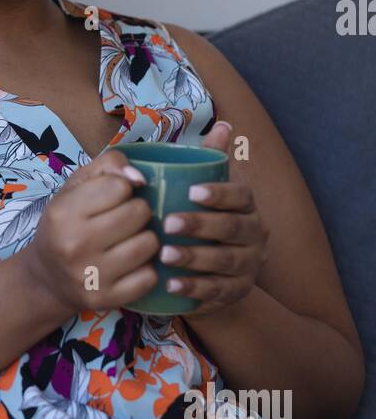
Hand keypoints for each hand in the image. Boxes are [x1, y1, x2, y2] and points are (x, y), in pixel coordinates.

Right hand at [22, 148, 159, 317]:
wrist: (46, 279)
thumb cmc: (65, 225)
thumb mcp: (75, 188)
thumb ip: (108, 166)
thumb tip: (140, 178)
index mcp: (64, 213)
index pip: (120, 186)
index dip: (122, 189)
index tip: (112, 200)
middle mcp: (75, 244)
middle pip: (139, 213)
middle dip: (137, 213)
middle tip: (123, 222)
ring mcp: (91, 276)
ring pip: (150, 244)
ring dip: (145, 240)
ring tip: (128, 242)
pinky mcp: (107, 299)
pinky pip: (150, 276)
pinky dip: (145, 269)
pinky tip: (129, 266)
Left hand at [159, 120, 268, 318]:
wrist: (216, 272)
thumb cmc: (203, 222)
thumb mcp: (206, 192)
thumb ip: (210, 161)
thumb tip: (224, 124)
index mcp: (247, 207)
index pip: (240, 196)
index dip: (219, 194)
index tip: (192, 192)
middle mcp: (255, 235)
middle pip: (231, 229)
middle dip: (200, 226)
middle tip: (167, 223)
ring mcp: (249, 267)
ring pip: (225, 262)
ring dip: (194, 258)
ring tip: (164, 255)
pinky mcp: (236, 293)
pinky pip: (217, 292)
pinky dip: (195, 289)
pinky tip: (171, 285)